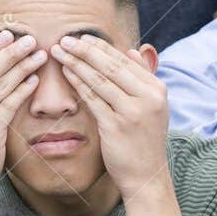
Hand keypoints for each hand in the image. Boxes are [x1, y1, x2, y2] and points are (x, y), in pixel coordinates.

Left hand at [50, 37, 171, 199]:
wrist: (146, 177)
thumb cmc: (145, 141)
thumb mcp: (153, 108)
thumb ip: (143, 79)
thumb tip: (132, 51)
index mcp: (157, 90)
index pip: (125, 60)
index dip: (101, 47)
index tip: (82, 38)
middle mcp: (148, 98)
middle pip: (111, 66)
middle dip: (85, 50)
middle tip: (65, 39)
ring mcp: (132, 113)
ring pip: (100, 80)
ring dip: (76, 62)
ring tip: (59, 52)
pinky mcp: (116, 127)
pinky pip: (92, 98)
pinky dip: (77, 83)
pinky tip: (66, 73)